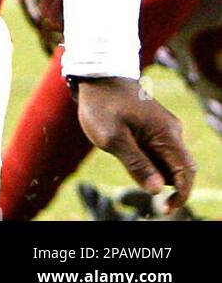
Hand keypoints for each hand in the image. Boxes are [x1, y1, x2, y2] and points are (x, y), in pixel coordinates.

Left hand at [77, 77, 195, 212]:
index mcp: (166, 133)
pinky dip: (144, 157)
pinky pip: (156, 151)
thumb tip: (157, 189)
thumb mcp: (112, 138)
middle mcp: (171, 130)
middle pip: (177, 169)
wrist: (96, 74)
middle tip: (128, 169)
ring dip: (148, 167)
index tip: (164, 208)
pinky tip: (122, 143)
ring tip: (120, 148)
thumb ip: (136, 164)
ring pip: (165, 161)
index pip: (187, 171)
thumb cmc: (102, 104)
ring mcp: (164, 127)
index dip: (181, 195)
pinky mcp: (154, 126)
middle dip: (159, 180)